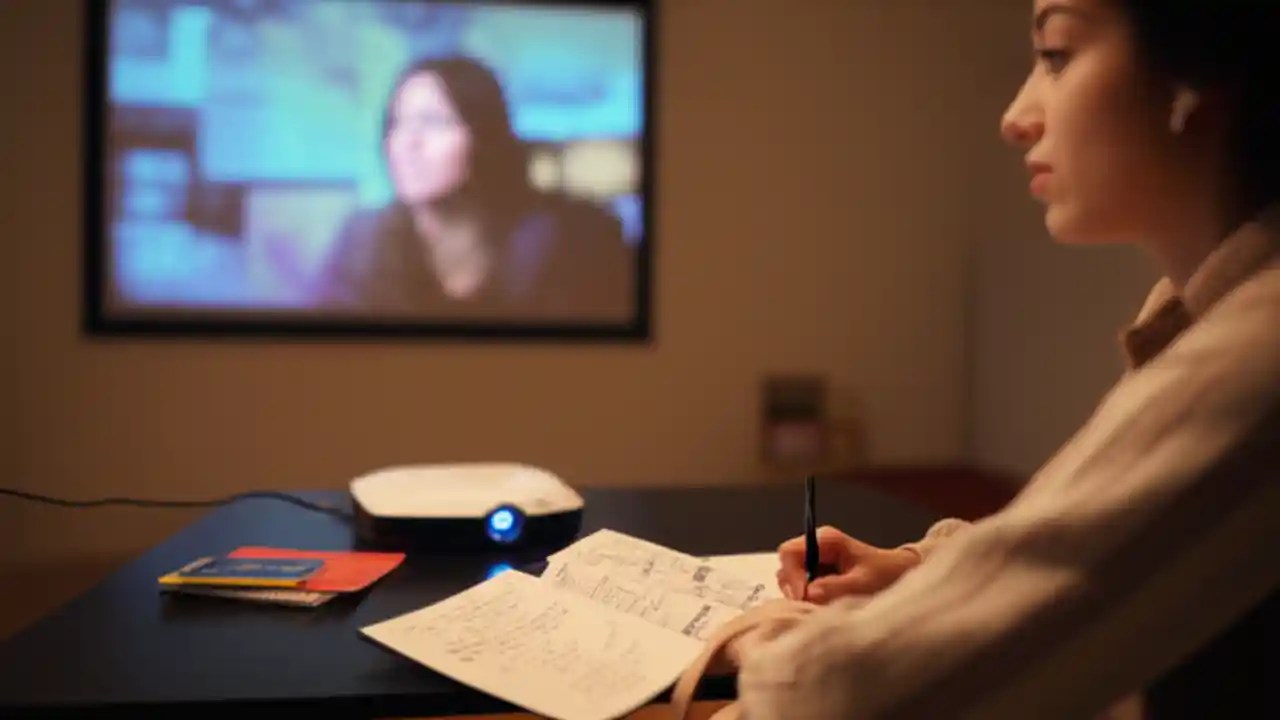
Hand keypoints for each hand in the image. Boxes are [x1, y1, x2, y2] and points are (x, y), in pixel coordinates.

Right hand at [776, 526, 919, 603]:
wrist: (900, 576)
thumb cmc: (885, 574)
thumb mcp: (863, 582)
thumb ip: (835, 587)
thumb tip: (808, 593)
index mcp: (825, 541)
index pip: (789, 552)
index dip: (791, 575)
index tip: (802, 597)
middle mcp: (815, 548)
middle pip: (786, 566)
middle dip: (794, 587)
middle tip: (811, 605)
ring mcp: (815, 562)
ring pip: (791, 579)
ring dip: (801, 595)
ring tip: (819, 606)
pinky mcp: (817, 575)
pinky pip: (801, 587)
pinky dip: (808, 599)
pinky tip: (823, 606)